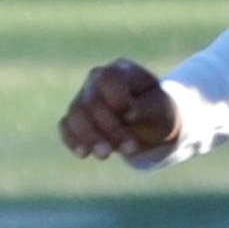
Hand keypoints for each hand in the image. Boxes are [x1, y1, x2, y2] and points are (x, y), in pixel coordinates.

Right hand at [59, 59, 180, 160]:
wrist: (153, 124)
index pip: (108, 78)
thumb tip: (127, 114)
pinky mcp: (76, 117)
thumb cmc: (159, 110)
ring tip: (106, 155)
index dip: (116, 98)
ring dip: (90, 137)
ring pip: (75, 114)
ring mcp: (84, 98)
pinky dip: (73, 139)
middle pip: (92, 101)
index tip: (132, 115)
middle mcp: (97, 81)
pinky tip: (84, 153)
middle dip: (110, 128)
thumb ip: (145, 107)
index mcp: (122, 71)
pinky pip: (66, 126)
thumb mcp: (162, 108)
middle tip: (132, 149)